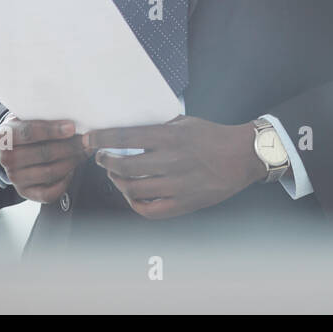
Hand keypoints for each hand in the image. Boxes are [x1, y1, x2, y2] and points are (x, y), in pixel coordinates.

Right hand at [0, 114, 88, 203]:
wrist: (16, 148)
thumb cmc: (29, 128)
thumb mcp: (31, 117)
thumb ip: (47, 117)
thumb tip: (76, 123)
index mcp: (5, 135)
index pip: (29, 132)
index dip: (52, 131)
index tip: (72, 128)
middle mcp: (6, 158)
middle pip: (44, 153)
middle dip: (71, 146)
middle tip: (88, 140)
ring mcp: (14, 177)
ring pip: (50, 172)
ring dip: (73, 161)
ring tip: (84, 151)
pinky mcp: (25, 192)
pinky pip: (50, 193)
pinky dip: (65, 181)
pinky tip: (72, 169)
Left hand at [83, 115, 264, 218]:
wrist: (242, 157)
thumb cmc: (213, 137)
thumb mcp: (184, 122)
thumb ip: (158, 127)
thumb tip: (129, 130)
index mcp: (171, 136)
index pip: (126, 136)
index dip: (103, 138)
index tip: (90, 138)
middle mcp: (172, 160)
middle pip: (125, 165)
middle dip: (106, 161)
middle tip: (102, 158)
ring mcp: (178, 185)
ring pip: (134, 189)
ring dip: (118, 182)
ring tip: (116, 175)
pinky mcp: (184, 203)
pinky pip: (150, 210)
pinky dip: (135, 203)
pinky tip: (133, 195)